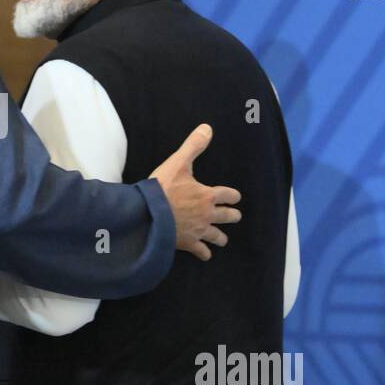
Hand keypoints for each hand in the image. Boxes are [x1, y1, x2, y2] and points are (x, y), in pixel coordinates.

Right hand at [149, 124, 241, 260]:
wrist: (148, 215)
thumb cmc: (163, 189)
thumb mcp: (178, 163)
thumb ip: (193, 146)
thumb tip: (207, 128)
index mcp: (207, 195)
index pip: (228, 195)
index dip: (233, 196)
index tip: (235, 197)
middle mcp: (207, 214)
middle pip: (227, 216)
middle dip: (232, 216)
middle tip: (234, 216)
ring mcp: (198, 230)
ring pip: (217, 236)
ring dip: (221, 237)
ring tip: (223, 239)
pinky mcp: (188, 243)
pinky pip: (200, 251)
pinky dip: (204, 253)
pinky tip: (205, 255)